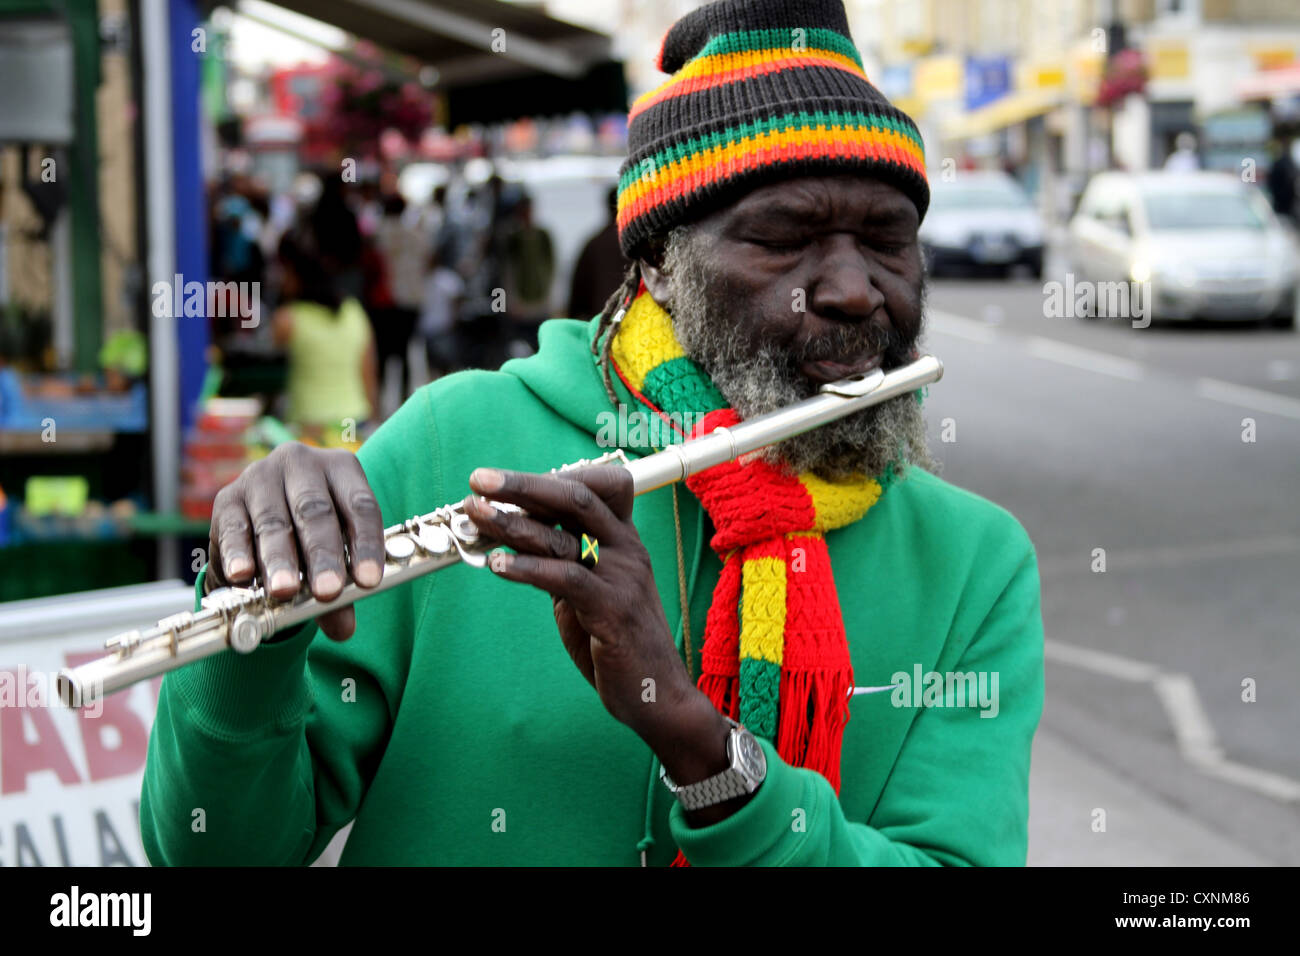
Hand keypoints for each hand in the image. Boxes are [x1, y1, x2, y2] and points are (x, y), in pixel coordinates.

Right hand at [207, 442, 385, 640]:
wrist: (264, 522)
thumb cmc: (313, 535)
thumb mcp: (335, 553)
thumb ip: (341, 588)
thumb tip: (343, 629)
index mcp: (342, 468)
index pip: (361, 505)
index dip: (366, 544)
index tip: (369, 582)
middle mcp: (301, 463)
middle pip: (315, 511)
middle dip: (322, 555)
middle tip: (327, 592)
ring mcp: (260, 476)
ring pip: (274, 522)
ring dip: (279, 560)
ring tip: (285, 592)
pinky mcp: (227, 498)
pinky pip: (234, 529)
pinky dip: (238, 554)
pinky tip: (243, 576)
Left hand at [462, 466, 718, 756]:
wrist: (657, 694)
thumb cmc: (616, 642)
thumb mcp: (587, 591)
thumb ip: (561, 561)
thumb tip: (513, 534)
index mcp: (622, 538)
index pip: (591, 486)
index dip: (545, 477)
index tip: (500, 480)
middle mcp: (626, 548)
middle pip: (574, 497)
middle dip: (523, 485)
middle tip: (480, 479)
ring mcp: (623, 577)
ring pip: (563, 536)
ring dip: (512, 524)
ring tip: (475, 515)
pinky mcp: (613, 610)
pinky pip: (565, 578)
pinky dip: (527, 568)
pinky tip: (497, 566)